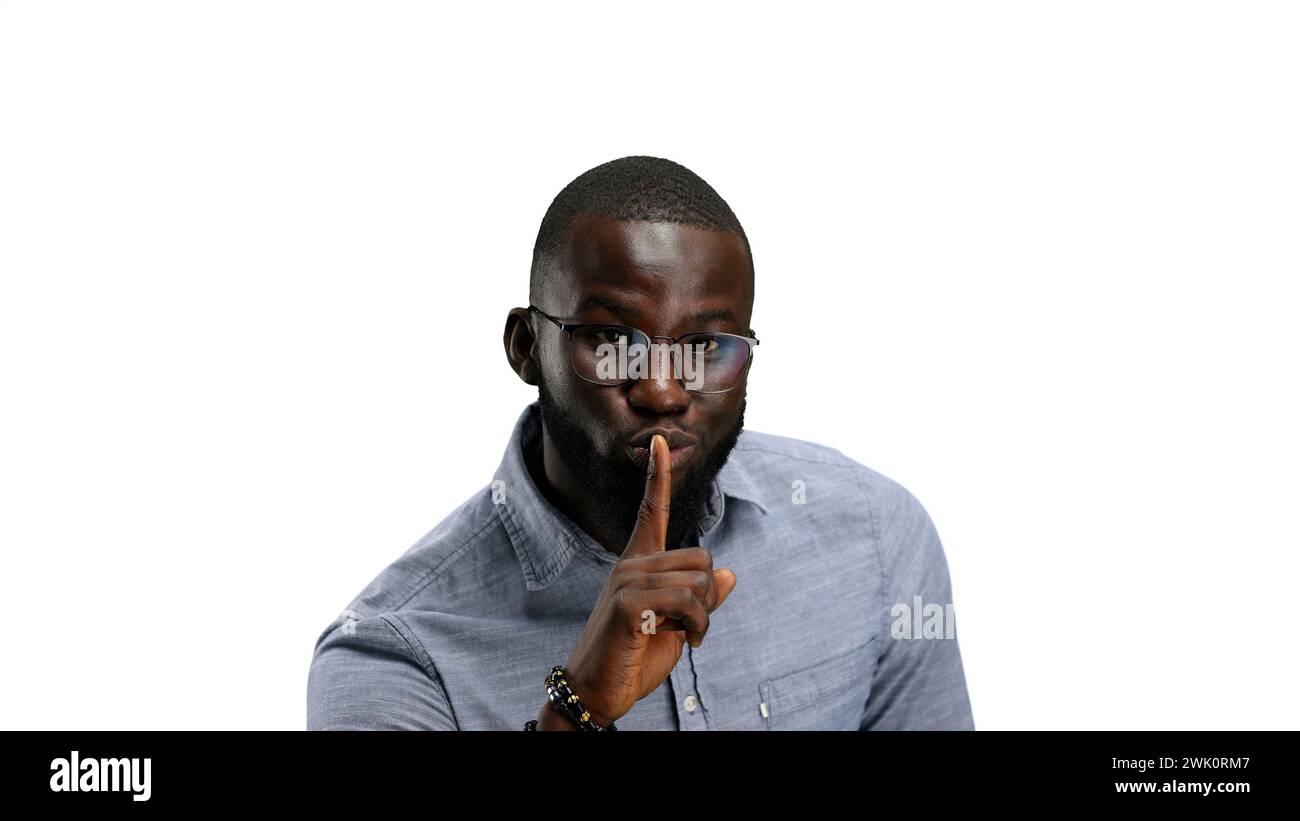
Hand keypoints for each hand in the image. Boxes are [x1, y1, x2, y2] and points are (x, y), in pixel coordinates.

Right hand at [540, 434, 737, 728]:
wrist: (599, 691)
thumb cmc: (634, 657)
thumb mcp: (676, 624)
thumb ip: (701, 598)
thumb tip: (730, 573)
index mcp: (639, 563)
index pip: (652, 511)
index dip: (658, 476)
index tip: (661, 440)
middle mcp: (631, 564)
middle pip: (701, 557)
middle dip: (710, 596)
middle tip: (693, 624)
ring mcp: (627, 581)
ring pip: (699, 580)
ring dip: (705, 615)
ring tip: (684, 634)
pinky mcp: (628, 604)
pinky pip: (688, 602)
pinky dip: (699, 626)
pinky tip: (686, 642)